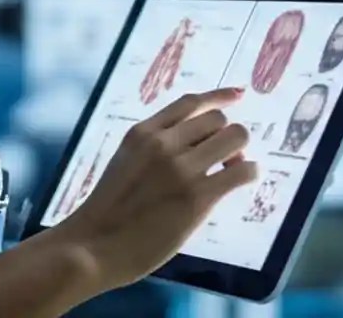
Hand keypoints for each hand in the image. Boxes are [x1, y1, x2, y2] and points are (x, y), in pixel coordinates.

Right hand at [52, 88, 257, 291]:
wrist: (92, 246)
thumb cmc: (107, 213)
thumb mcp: (124, 164)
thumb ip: (152, 150)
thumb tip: (195, 147)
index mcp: (141, 133)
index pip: (189, 102)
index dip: (219, 97)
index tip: (237, 96)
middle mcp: (162, 143)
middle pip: (217, 119)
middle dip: (227, 135)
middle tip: (225, 158)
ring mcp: (180, 169)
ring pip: (234, 137)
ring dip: (240, 152)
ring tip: (230, 171)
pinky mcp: (197, 197)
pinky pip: (241, 171)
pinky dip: (250, 173)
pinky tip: (243, 181)